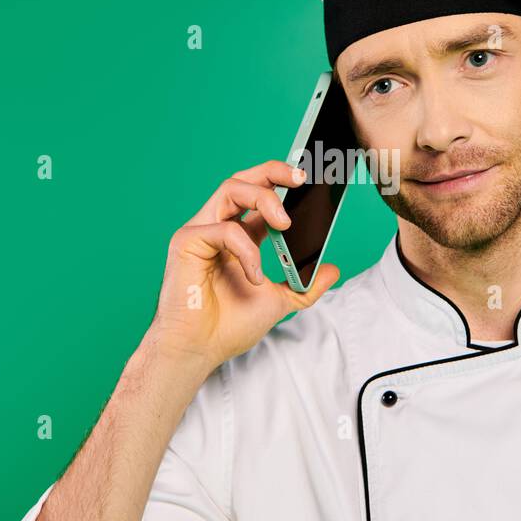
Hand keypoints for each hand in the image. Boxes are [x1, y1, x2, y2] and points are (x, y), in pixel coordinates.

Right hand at [147, 159, 340, 374]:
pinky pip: (224, 230)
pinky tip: (254, 276)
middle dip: (273, 170)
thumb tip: (333, 269)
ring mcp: (201, 232)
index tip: (310, 180)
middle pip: (243, 179)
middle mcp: (218, 227)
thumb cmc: (228, 326)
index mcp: (238, 237)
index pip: (259, 195)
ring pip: (231, 189)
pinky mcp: (187, 242)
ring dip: (264, 199)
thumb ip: (305, 285)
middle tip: (300, 178)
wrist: (200, 350)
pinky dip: (247, 251)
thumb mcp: (279, 301)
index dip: (282, 181)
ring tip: (285, 223)